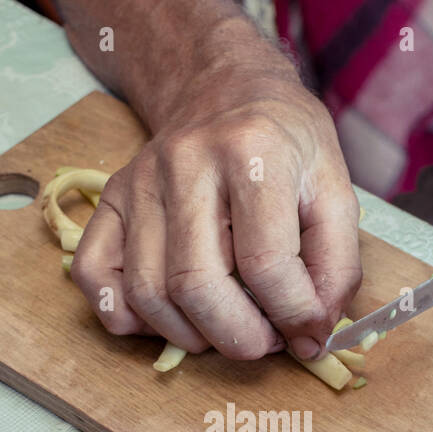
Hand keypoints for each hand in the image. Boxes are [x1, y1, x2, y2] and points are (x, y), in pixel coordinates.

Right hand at [70, 69, 360, 359]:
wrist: (224, 88)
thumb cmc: (285, 143)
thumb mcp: (335, 188)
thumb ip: (337, 266)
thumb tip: (312, 335)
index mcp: (253, 151)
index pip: (265, 264)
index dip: (293, 315)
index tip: (308, 333)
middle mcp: (186, 162)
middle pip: (196, 285)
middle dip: (238, 338)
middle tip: (264, 341)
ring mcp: (139, 180)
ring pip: (147, 292)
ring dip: (190, 335)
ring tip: (225, 329)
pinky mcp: (109, 199)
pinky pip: (94, 276)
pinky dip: (126, 317)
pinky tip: (169, 316)